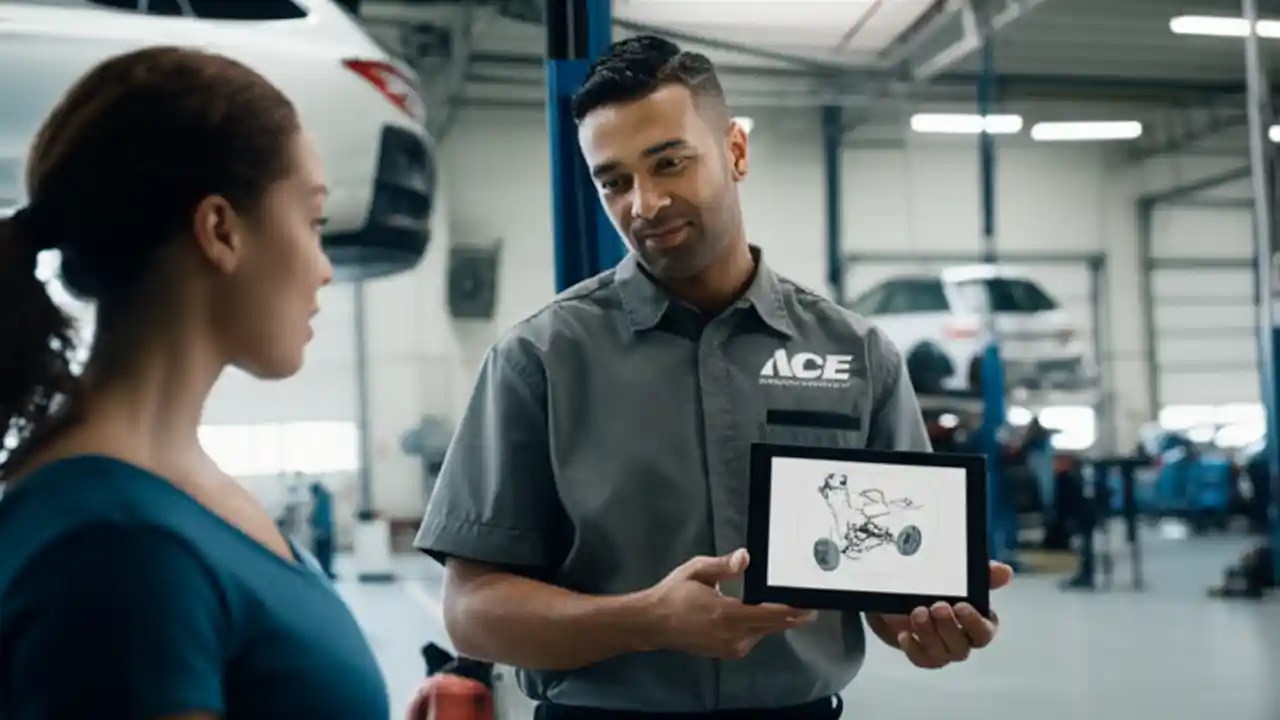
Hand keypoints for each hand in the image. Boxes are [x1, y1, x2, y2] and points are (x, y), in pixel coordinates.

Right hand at [641, 549, 816, 659]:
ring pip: (763, 633)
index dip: (792, 612)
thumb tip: (746, 556)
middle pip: (772, 627)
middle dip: (792, 618)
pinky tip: (758, 617)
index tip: (810, 608)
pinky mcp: (727, 652)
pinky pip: (752, 639)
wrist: (653, 624)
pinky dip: (760, 628)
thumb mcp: (696, 571)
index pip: (768, 614)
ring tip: (785, 608)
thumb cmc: (674, 594)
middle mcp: (732, 635)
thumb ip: (722, 565)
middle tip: (809, 608)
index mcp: (726, 614)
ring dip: (774, 622)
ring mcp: (730, 647)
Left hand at [866, 561, 1012, 669]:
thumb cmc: (939, 584)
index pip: (985, 631)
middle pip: (962, 646)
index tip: (961, 606)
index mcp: (978, 622)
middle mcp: (963, 641)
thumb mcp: (959, 574)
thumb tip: (1005, 572)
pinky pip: (921, 660)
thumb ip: (982, 574)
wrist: (904, 593)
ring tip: (918, 612)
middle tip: (937, 607)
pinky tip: (904, 634)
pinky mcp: (923, 655)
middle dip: (948, 627)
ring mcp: (943, 651)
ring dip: (929, 634)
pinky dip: (913, 648)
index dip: (974, 622)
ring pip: (941, 654)